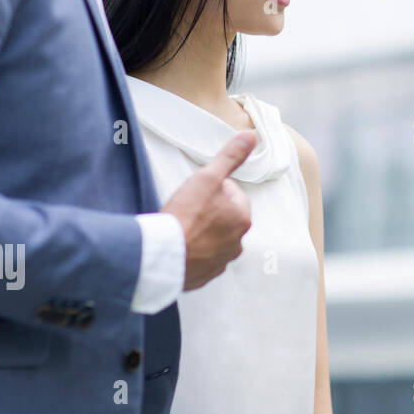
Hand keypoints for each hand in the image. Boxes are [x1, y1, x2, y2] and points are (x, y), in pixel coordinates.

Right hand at [161, 131, 255, 290]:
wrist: (162, 255)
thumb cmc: (186, 215)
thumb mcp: (208, 177)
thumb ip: (230, 156)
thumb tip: (251, 136)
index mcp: (242, 217)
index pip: (231, 195)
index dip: (211, 191)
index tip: (195, 195)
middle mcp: (237, 242)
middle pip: (223, 218)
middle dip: (208, 213)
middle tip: (186, 212)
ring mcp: (221, 261)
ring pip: (213, 240)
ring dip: (201, 234)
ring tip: (181, 229)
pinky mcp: (204, 276)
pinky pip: (202, 260)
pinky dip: (193, 253)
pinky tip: (179, 246)